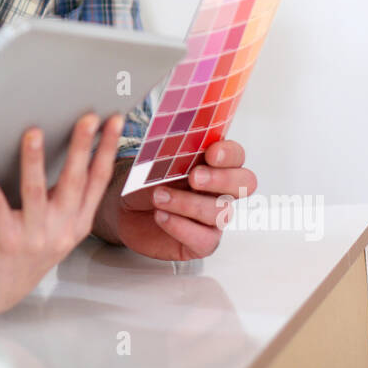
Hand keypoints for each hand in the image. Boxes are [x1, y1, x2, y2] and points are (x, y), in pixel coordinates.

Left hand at [0, 112, 122, 316]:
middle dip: (83, 147)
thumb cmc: (29, 249)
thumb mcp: (60, 227)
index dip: (107, 149)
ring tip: (33, 133)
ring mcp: (35, 237)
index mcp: (79, 223)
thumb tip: (75, 149)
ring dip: (35, 161)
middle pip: (75, 181)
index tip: (115, 121)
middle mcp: (62, 230)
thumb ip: (69, 196)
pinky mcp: (7, 241)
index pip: (98, 180)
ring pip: (36, 192)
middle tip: (88, 117)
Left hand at [95, 139, 256, 260]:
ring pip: (220, 212)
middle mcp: (219, 190)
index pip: (237, 155)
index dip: (230, 154)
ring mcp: (213, 218)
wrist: (122, 206)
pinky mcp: (201, 242)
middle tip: (194, 177)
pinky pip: (205, 239)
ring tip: (158, 197)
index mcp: (213, 164)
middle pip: (245, 183)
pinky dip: (181, 226)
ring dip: (188, 203)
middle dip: (221, 179)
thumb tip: (181, 125)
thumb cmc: (144, 179)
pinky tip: (161, 216)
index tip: (211, 153)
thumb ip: (175, 146)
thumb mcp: (156, 158)